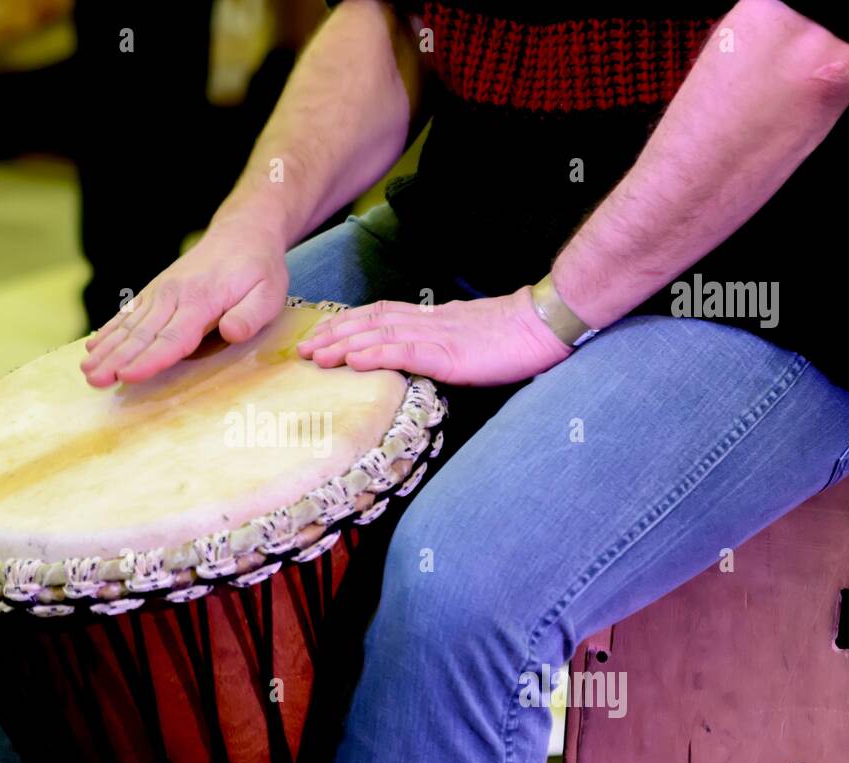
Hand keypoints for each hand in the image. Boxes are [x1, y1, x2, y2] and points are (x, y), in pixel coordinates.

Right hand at [81, 217, 289, 386]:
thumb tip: (232, 333)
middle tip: (94, 380)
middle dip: (116, 359)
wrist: (242, 233)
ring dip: (107, 349)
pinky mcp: (155, 291)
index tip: (127, 376)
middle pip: (142, 334)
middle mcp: (174, 296)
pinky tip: (93, 347)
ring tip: (86, 370)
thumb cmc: (259, 269)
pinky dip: (109, 330)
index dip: (150, 359)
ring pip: (130, 325)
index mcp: (201, 300)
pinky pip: (128, 313)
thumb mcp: (269, 293)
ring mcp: (161, 292)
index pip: (173, 337)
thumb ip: (251, 315)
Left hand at [295, 286, 572, 385]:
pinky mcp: (451, 354)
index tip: (319, 334)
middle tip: (302, 348)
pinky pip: (407, 352)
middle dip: (333, 335)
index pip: (378, 315)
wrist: (546, 325)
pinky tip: (354, 361)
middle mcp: (428, 322)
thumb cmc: (513, 336)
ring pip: (380, 336)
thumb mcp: (467, 338)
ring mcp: (438, 337)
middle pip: (370, 323)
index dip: (346, 323)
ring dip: (344, 345)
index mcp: (431, 317)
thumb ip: (440, 343)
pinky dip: (377, 354)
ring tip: (316, 355)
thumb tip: (417, 355)